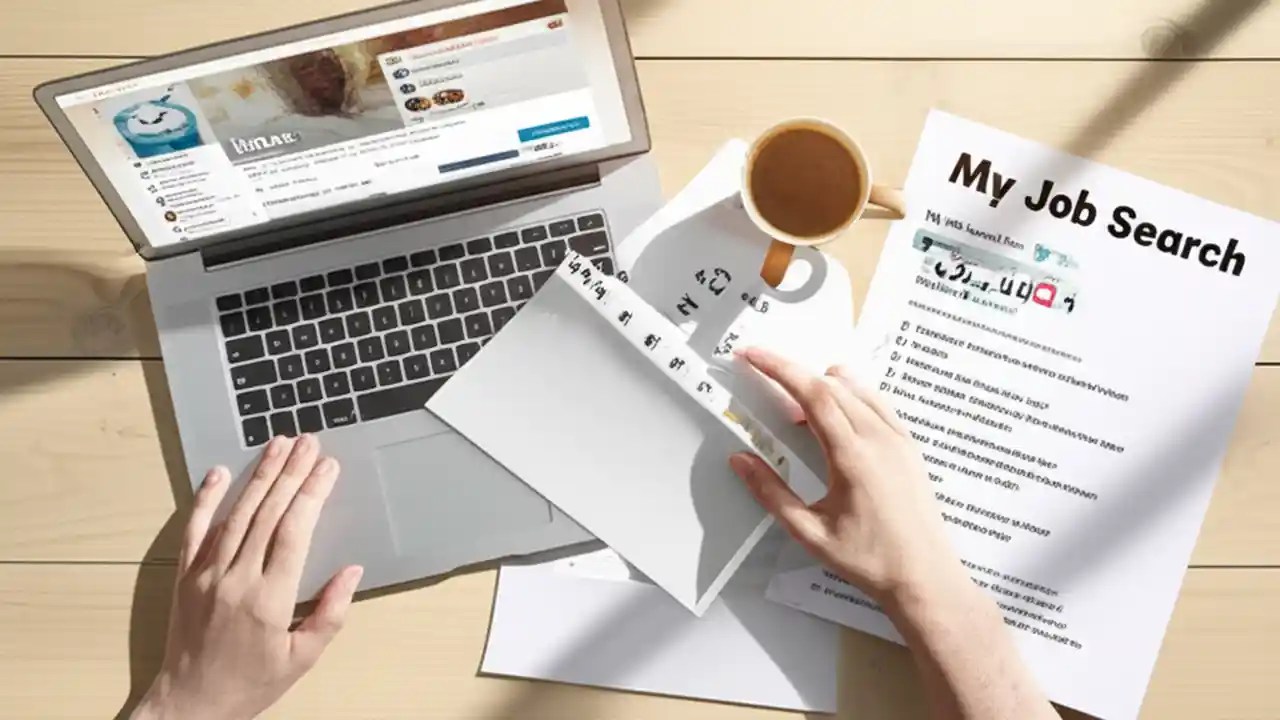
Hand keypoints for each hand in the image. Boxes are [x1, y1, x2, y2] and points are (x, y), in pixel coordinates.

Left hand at [133, 435, 361, 719]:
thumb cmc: (251, 684)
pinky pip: (196, 529)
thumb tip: (351, 571)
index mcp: (270, 599)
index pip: (295, 531)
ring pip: (236, 513)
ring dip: (259, 475)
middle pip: (268, 513)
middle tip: (310, 441)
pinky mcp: (185, 576)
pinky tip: (218, 472)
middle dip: (292, 472)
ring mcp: (206, 574)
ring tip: (279, 445)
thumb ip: (330, 614)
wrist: (190, 704)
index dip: (312, 494)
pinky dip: (206, 498)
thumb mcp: (303, 659)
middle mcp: (236, 579)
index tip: (328, 467)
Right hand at [729, 347, 967, 605]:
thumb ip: (771, 494)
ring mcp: (898, 439)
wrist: (925, 577)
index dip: (779, 369)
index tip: (752, 354)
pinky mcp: (909, 446)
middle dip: (792, 371)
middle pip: (831, 385)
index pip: (812, 394)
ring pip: (856, 389)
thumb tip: (740, 461)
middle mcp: (879, 438)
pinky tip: (835, 413)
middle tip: (761, 369)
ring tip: (794, 404)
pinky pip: (877, 403)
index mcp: (853, 456)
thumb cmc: (869, 560)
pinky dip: (850, 395)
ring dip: (822, 383)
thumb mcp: (809, 532)